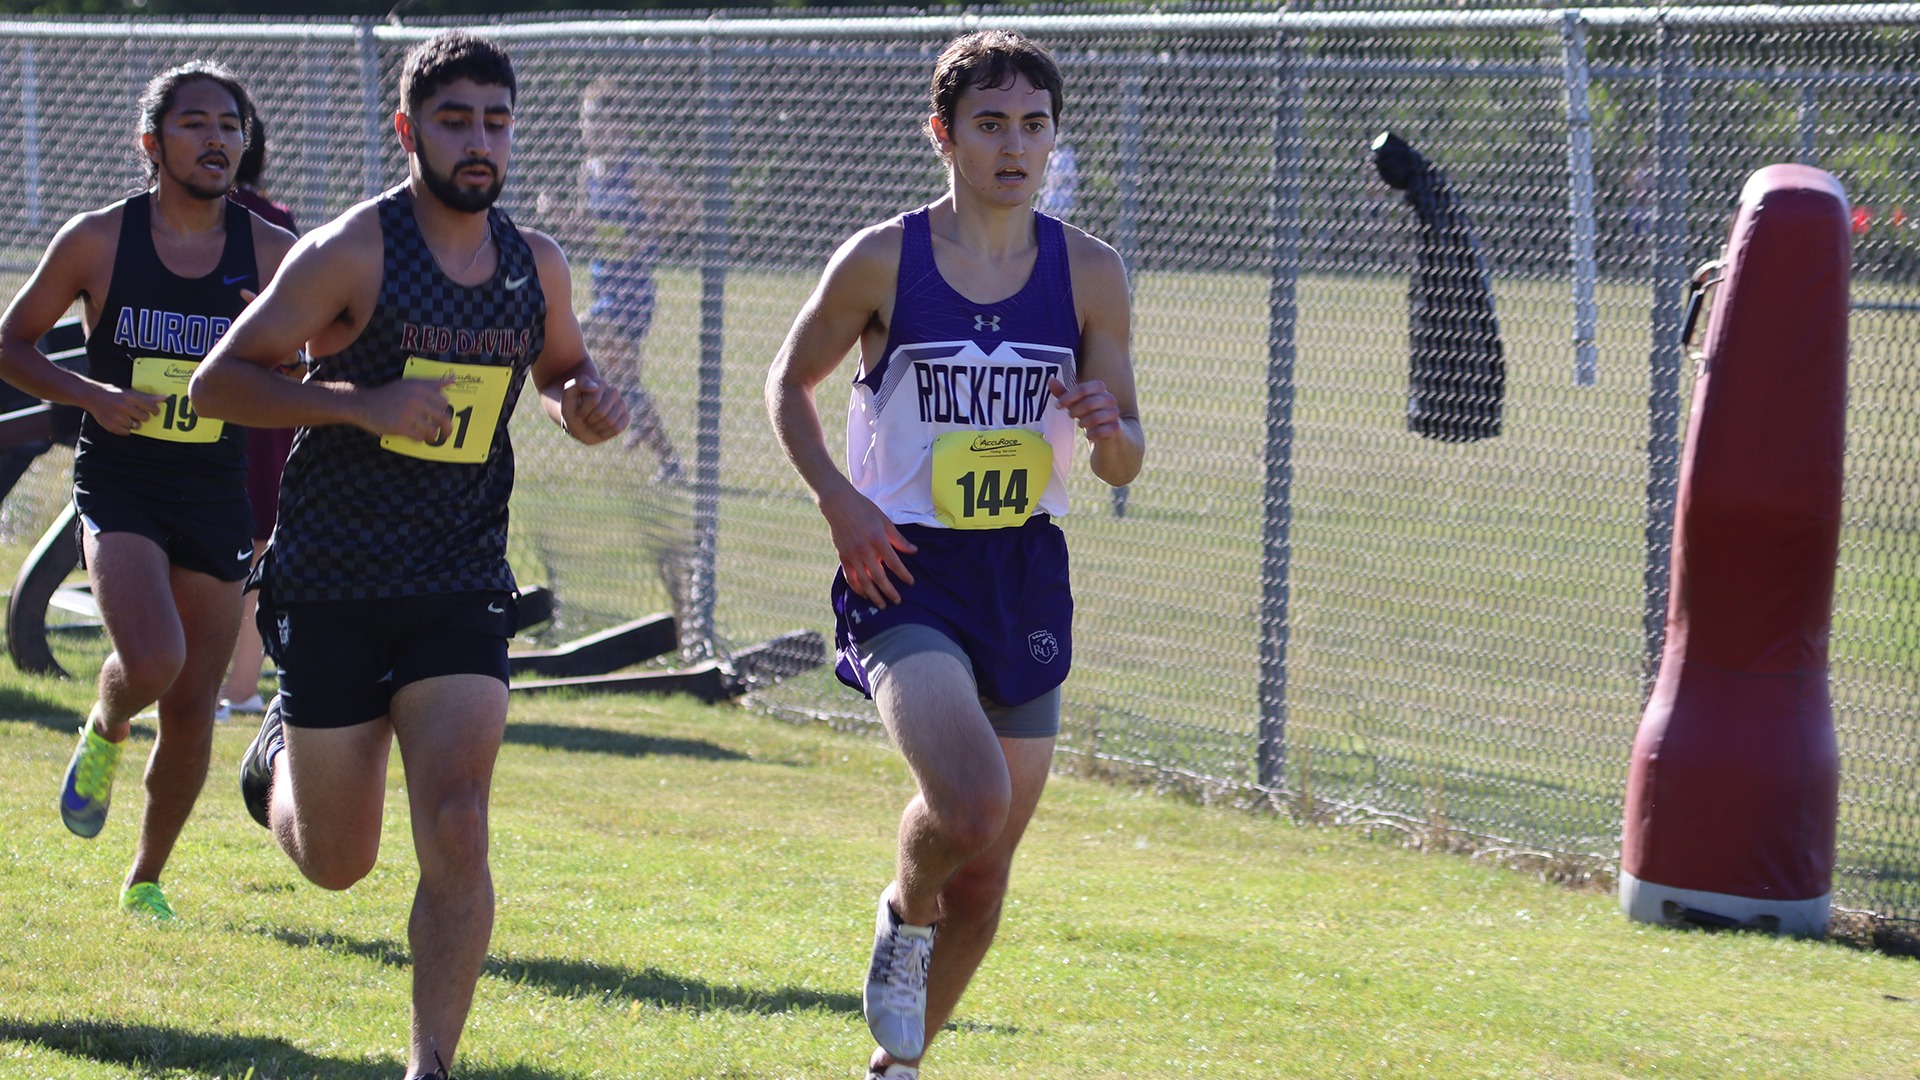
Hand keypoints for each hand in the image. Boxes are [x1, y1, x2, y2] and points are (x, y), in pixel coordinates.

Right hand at [84, 384, 163, 436]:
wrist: (92, 397)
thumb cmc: (114, 394)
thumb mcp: (130, 392)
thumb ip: (147, 397)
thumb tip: (164, 398)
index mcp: (129, 397)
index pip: (150, 406)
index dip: (155, 410)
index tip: (154, 411)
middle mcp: (123, 407)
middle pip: (145, 418)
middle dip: (143, 416)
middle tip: (137, 413)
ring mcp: (116, 417)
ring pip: (136, 426)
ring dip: (134, 423)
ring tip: (126, 416)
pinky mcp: (111, 426)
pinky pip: (127, 432)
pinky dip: (126, 428)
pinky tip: (120, 421)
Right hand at [361, 372, 456, 441]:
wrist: (364, 404)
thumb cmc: (390, 394)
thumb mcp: (410, 383)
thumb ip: (432, 383)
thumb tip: (453, 379)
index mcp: (419, 387)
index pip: (444, 402)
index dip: (444, 410)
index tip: (440, 415)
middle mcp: (415, 399)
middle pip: (442, 417)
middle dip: (446, 427)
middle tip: (446, 432)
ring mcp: (407, 414)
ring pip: (432, 430)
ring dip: (433, 435)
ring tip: (430, 435)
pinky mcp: (400, 427)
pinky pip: (419, 437)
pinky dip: (420, 439)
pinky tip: (417, 436)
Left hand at [560, 375, 629, 444]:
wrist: (577, 420)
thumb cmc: (572, 407)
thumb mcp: (568, 395)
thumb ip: (577, 384)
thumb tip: (595, 387)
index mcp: (600, 383)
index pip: (593, 401)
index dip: (582, 411)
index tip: (577, 412)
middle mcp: (614, 392)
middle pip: (600, 413)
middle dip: (588, 420)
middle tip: (584, 419)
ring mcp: (621, 404)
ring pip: (609, 421)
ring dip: (595, 427)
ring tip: (591, 423)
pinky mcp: (625, 416)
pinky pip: (617, 428)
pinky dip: (605, 432)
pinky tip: (600, 429)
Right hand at [821, 486, 916, 607]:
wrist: (839, 505)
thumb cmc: (865, 510)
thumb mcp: (885, 521)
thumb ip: (898, 539)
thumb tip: (913, 551)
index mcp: (878, 540)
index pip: (894, 563)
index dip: (903, 575)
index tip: (910, 582)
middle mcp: (865, 550)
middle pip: (879, 577)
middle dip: (889, 591)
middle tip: (897, 601)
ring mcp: (852, 555)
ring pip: (864, 581)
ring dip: (873, 595)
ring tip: (882, 605)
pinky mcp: (843, 557)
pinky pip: (850, 577)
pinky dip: (857, 588)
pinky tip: (864, 595)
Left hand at [1049, 375, 1125, 442]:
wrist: (1110, 433)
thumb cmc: (1091, 415)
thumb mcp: (1076, 404)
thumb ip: (1064, 394)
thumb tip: (1051, 379)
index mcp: (1099, 390)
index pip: (1084, 388)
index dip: (1069, 396)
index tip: (1058, 406)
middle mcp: (1109, 399)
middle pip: (1090, 402)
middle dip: (1075, 410)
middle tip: (1070, 415)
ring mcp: (1114, 413)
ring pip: (1097, 417)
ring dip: (1084, 422)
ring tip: (1081, 424)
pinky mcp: (1117, 428)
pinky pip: (1104, 430)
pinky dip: (1093, 434)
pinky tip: (1089, 435)